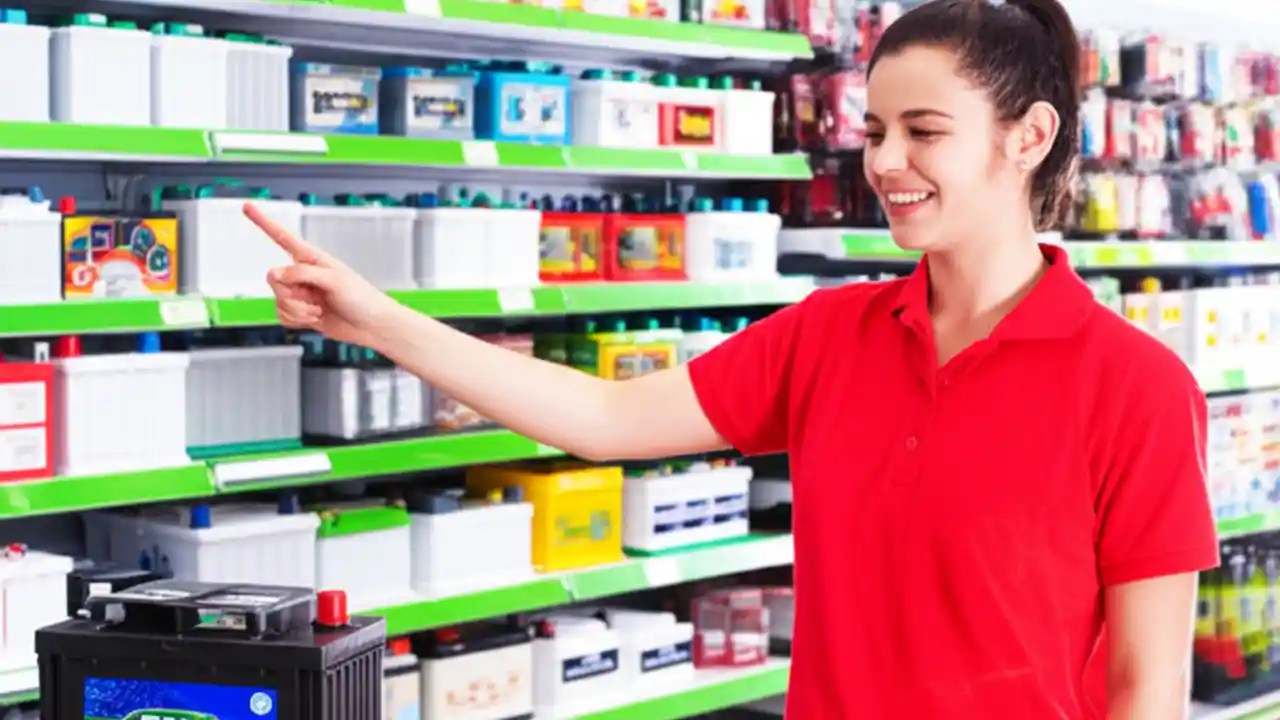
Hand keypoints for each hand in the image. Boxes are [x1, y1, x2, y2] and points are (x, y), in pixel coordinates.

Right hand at [244, 202, 401, 347]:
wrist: (370, 325)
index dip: (263, 222)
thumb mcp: (334, 279)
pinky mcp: (301, 311)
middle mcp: (302, 273)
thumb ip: (303, 273)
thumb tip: (276, 274)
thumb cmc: (361, 298)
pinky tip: (314, 319)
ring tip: (318, 310)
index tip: (247, 206)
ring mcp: (301, 293)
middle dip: (290, 294)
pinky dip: (295, 320)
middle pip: (273, 278)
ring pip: (277, 299)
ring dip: (296, 310)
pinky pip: (282, 314)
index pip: (282, 237)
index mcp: (311, 258)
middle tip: (313, 300)